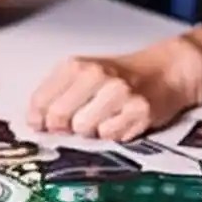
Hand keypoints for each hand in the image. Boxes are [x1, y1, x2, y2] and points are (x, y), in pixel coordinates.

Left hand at [28, 36, 201, 140]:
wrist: (166, 70)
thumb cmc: (121, 76)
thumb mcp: (84, 75)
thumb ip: (57, 94)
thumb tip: (35, 122)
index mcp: (76, 66)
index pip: (41, 99)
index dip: (38, 119)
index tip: (41, 126)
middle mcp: (96, 75)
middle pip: (59, 118)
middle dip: (63, 128)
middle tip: (76, 123)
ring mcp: (118, 93)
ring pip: (84, 130)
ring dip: (91, 131)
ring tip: (103, 118)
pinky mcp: (138, 110)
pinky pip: (111, 136)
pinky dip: (113, 134)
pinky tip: (121, 120)